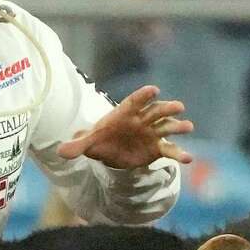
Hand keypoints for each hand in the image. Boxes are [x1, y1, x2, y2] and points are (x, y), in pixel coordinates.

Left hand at [57, 86, 194, 168]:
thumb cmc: (101, 140)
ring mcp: (151, 133)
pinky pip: (169, 150)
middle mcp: (141, 120)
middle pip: (156, 111)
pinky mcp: (157, 148)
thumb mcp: (88, 143)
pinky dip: (179, 153)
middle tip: (179, 107)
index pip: (135, 101)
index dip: (144, 96)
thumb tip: (60, 152)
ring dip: (177, 126)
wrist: (110, 153)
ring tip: (188, 127)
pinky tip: (188, 158)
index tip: (154, 90)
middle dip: (167, 108)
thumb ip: (77, 145)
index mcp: (124, 113)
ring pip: (167, 127)